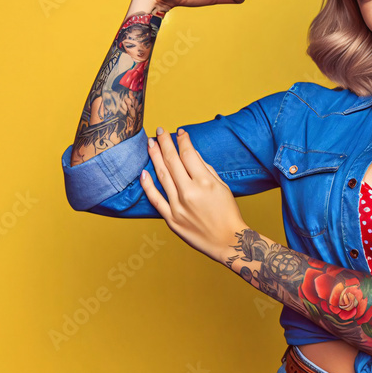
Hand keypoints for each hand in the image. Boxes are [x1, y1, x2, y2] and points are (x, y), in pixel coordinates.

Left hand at [140, 127, 247, 262]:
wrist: (227, 241)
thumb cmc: (228, 213)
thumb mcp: (222, 186)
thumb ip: (206, 169)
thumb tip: (191, 154)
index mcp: (205, 182)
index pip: (189, 154)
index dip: (183, 140)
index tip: (179, 132)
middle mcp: (189, 192)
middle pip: (172, 161)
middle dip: (165, 142)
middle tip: (160, 131)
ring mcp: (178, 206)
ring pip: (162, 175)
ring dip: (155, 157)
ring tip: (150, 143)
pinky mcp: (171, 219)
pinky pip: (155, 199)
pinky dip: (148, 185)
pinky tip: (143, 171)